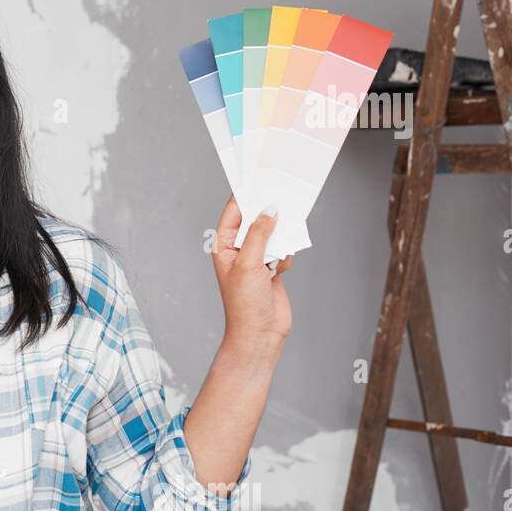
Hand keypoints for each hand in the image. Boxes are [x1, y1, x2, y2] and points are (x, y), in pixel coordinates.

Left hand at [211, 195, 291, 353]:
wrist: (260, 334)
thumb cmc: (245, 303)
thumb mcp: (250, 264)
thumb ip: (260, 235)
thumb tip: (269, 210)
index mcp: (223, 247)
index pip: (233, 214)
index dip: (243, 196)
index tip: (255, 177)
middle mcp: (238, 251)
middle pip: (254, 221)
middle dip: (266, 211)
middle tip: (280, 191)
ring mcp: (256, 260)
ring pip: (271, 234)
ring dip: (280, 234)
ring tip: (288, 226)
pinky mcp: (271, 269)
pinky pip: (282, 250)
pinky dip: (286, 253)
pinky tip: (283, 265)